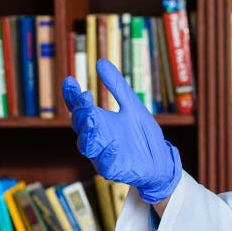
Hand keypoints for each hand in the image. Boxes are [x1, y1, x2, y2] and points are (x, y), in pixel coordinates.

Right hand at [62, 59, 181, 203]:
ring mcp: (102, 154)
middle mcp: (96, 137)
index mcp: (99, 122)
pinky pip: (105, 164)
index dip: (72, 96)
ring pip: (87, 145)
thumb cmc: (143, 134)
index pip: (79, 108)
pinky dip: (108, 155)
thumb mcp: (133, 106)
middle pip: (80, 125)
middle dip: (81, 112)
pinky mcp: (113, 168)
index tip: (70, 80)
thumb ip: (117, 87)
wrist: (160, 160)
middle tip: (85, 98)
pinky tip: (113, 144)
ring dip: (88, 132)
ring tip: (93, 117)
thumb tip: (101, 61)